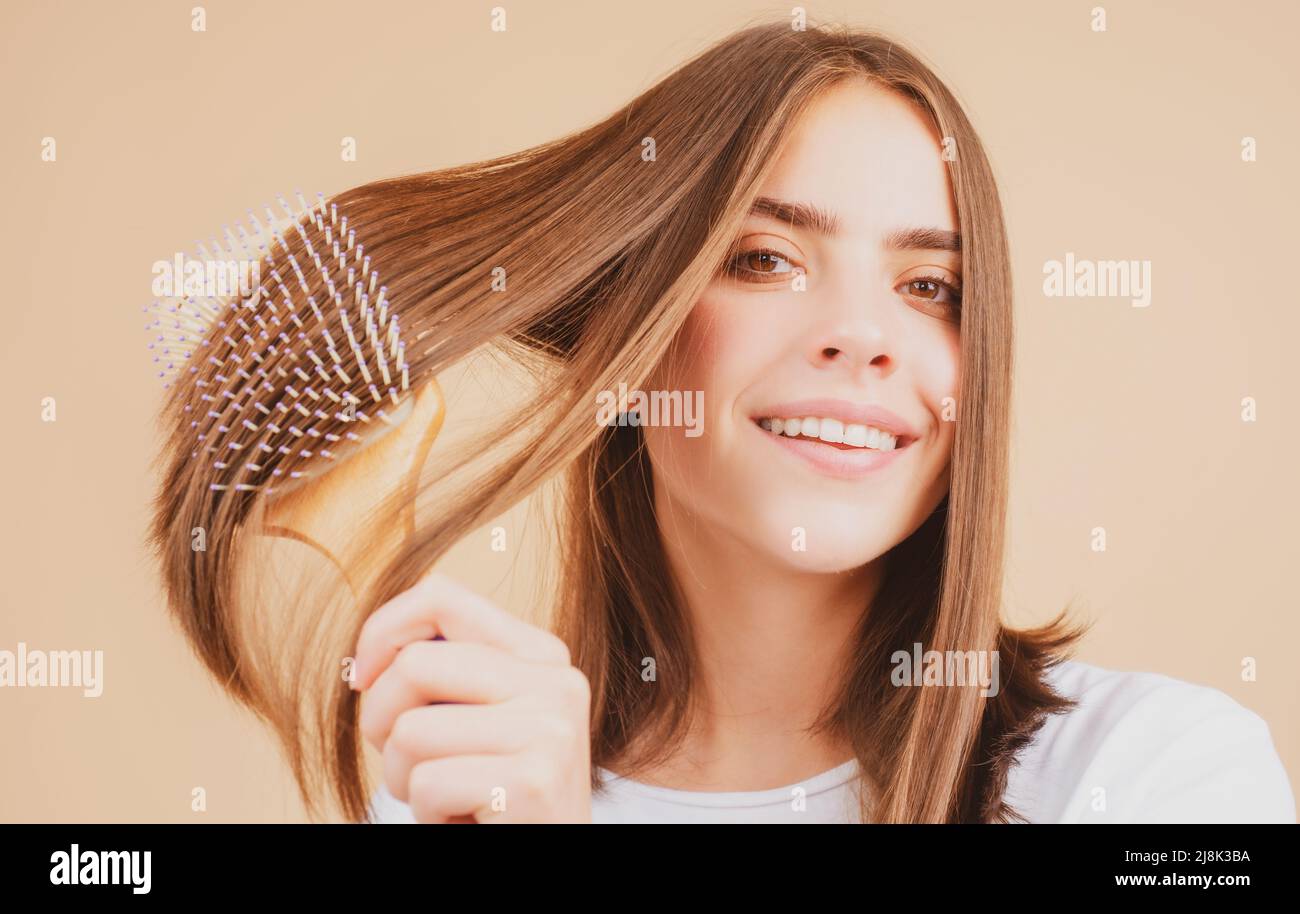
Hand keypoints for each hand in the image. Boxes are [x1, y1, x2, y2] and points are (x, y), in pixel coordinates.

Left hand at [352, 572, 592, 822]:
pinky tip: (464, 818)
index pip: (441, 597)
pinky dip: (426, 812)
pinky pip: (427, 783)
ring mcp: (550, 730)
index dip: (383, 630)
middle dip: (381, 719)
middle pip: (414, 664)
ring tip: (443, 795)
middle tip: (406, 761)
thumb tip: (372, 654)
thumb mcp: (480, 716)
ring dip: (404, 778)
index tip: (364, 678)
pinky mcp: (532, 782)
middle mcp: (556, 682)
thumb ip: (448, 670)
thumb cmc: (494, 793)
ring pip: (410, 730)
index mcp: (543, 655)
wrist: (545, 856)